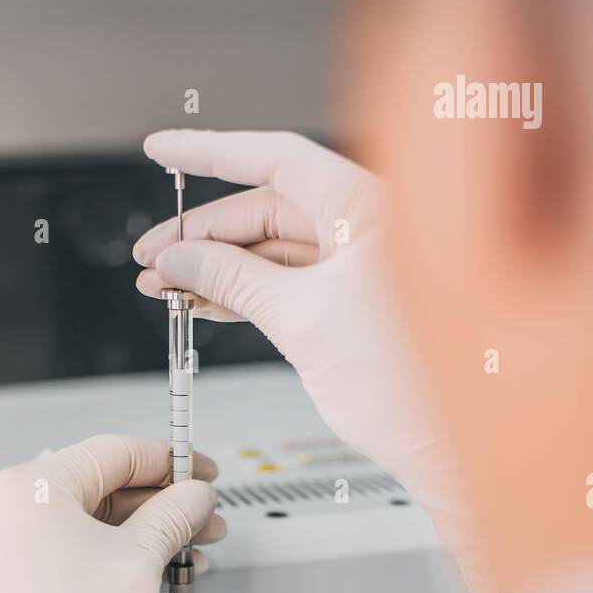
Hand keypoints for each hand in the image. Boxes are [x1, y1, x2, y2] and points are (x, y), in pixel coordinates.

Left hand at [0, 434, 222, 592]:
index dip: (170, 462)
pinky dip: (80, 560)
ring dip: (119, 538)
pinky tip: (118, 580)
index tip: (197, 475)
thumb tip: (191, 499)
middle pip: (87, 489)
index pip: (113, 452)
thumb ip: (171, 519)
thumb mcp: (136, 570)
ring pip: (63, 526)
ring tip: (166, 560)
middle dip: (150, 508)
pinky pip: (36, 554)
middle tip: (194, 524)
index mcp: (25, 487)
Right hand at [135, 129, 491, 592]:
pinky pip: (285, 282)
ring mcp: (357, 265)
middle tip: (152, 256)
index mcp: (368, 208)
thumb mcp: (303, 322)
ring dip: (215, 268)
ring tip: (163, 287)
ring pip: (270, 250)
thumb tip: (181, 259)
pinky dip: (241, 292)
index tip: (162, 148)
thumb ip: (235, 281)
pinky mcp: (348, 302)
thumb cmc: (406, 385)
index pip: (276, 158)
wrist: (440, 444)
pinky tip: (200, 302)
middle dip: (202, 234)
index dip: (211, 151)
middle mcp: (366, 227)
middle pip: (266, 208)